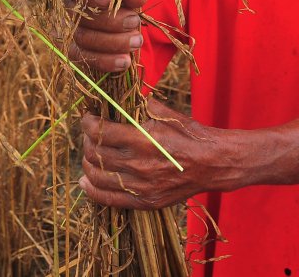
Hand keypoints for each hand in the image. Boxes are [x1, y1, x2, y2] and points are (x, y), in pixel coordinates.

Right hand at [64, 0, 147, 73]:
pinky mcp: (71, 48)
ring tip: (137, 41)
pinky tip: (124, 61)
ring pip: (81, 37)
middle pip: (77, 13)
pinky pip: (82, 58)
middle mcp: (63, 1)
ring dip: (112, 42)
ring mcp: (65, 27)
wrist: (123, 11)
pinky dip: (105, 61)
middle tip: (134, 21)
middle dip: (109, 20)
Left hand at [78, 98, 237, 209]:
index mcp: (144, 140)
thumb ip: (143, 105)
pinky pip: (109, 199)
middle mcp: (139, 165)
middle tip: (88, 134)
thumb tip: (125, 97)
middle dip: (86, 141)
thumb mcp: (168, 114)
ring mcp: (142, 187)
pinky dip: (92, 190)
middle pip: (96, 154)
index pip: (101, 132)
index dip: (87, 123)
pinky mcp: (145, 201)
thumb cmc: (191, 136)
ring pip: (98, 176)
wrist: (214, 164)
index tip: (87, 117)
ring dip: (87, 163)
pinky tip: (85, 180)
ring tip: (88, 153)